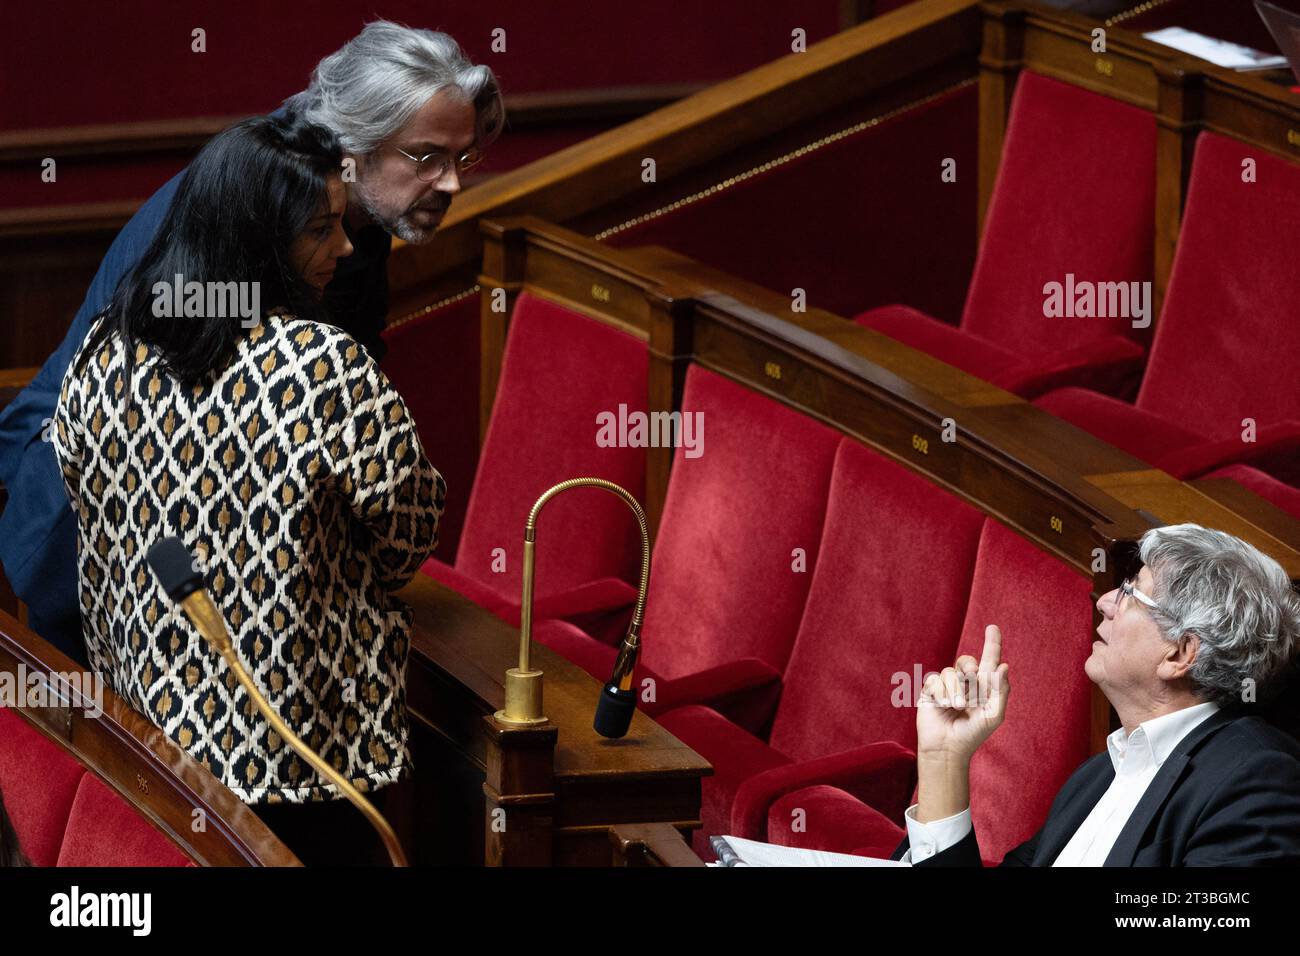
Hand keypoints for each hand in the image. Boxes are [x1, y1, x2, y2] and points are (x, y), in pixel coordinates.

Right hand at [916, 624, 1010, 762]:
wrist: (946, 748)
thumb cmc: (972, 735)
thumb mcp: (993, 716)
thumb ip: (1000, 691)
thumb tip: (1003, 666)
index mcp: (984, 687)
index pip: (989, 661)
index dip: (992, 643)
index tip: (993, 627)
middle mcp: (966, 683)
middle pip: (968, 661)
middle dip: (970, 670)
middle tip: (972, 684)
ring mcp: (947, 686)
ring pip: (950, 671)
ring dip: (955, 690)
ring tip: (956, 706)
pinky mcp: (931, 690)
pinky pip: (935, 680)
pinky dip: (941, 693)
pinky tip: (941, 706)